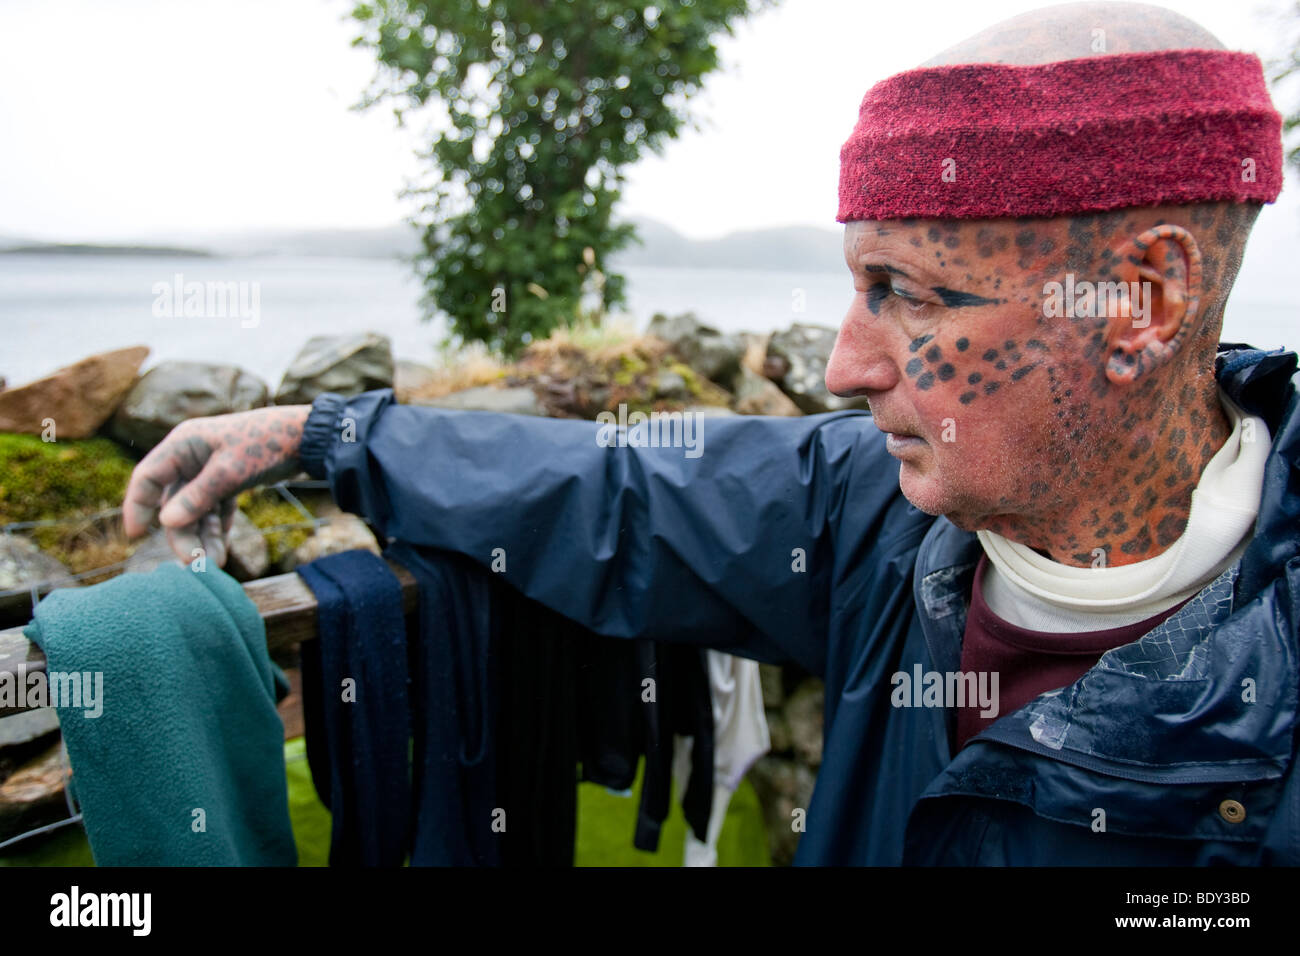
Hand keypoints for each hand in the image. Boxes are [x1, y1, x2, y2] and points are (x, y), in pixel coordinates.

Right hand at [122, 405, 312, 566]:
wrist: (307, 437)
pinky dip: (218, 528)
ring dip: (202, 536)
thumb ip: (198, 497)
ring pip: (196, 509)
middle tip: (194, 562)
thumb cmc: (266, 444)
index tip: (136, 537)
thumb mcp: (231, 472)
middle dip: (183, 533)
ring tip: (215, 563)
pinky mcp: (228, 480)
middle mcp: (191, 457)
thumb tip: (165, 523)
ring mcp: (209, 469)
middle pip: (174, 502)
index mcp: (183, 444)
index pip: (147, 477)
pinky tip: (222, 550)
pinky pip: (215, 509)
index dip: (137, 506)